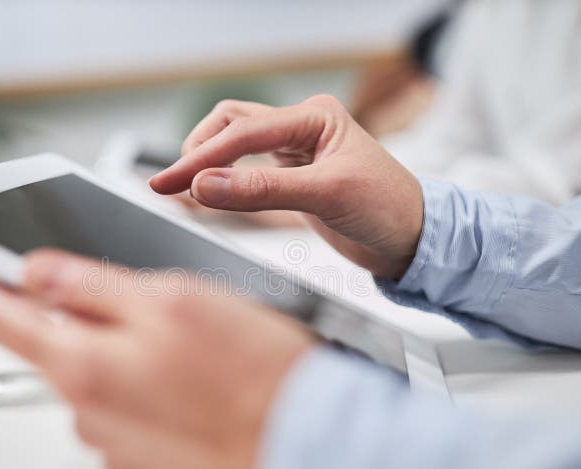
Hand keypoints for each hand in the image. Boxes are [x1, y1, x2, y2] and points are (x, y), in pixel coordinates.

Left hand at [0, 249, 314, 468]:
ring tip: (182, 346)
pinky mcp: (144, 461)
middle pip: (51, 346)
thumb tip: (34, 272)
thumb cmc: (255, 373)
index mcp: (84, 366)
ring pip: (92, 377)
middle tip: (134, 297)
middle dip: (77, 315)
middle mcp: (89, 412)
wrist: (308, 443)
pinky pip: (123, 411)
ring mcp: (115, 441)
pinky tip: (189, 382)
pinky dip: (142, 388)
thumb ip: (91, 286)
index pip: (0, 318)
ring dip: (118, 352)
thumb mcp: (174, 300)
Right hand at [149, 95, 423, 279]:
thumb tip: (206, 186)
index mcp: (315, 117)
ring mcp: (296, 151)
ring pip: (235, 144)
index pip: (243, 133)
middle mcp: (303, 128)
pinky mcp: (292, 175)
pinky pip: (246, 170)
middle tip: (167, 185)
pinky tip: (206, 195)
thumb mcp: (326, 195)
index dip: (202, 159)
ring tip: (179, 189)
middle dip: (198, 154)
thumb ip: (263, 190)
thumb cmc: (388, 209)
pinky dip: (223, 181)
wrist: (413, 240)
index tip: (170, 182)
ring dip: (208, 163)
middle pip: (231, 126)